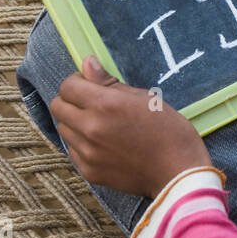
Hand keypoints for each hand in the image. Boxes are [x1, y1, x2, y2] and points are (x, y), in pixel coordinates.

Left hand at [49, 56, 211, 198]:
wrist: (179, 173)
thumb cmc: (169, 131)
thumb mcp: (145, 98)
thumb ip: (109, 82)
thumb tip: (87, 64)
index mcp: (105, 105)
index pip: (68, 86)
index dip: (78, 82)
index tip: (90, 86)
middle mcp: (91, 128)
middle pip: (58, 106)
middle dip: (71, 101)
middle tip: (92, 104)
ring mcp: (88, 153)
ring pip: (63, 129)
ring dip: (75, 123)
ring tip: (100, 126)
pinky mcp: (89, 172)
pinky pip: (73, 151)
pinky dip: (82, 145)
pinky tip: (104, 145)